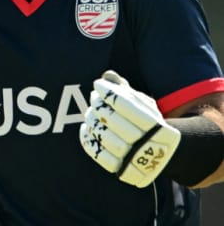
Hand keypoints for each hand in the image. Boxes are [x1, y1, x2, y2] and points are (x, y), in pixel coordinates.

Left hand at [80, 70, 180, 187]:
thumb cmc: (148, 123)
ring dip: (92, 120)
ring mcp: (133, 159)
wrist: (159, 155)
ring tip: (91, 111)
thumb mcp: (144, 104)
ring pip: (105, 137)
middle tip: (94, 96)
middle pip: (114, 120)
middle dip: (99, 105)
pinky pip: (99, 155)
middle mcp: (146, 143)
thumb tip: (107, 76)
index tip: (98, 84)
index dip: (109, 92)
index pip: (126, 104)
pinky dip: (88, 140)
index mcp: (156, 124)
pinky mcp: (121, 170)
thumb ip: (125, 90)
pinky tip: (87, 127)